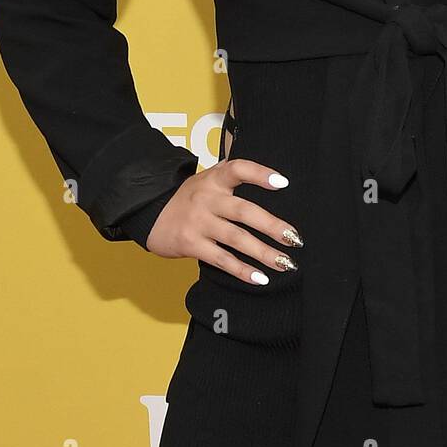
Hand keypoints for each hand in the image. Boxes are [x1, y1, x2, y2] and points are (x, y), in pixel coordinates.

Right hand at [143, 159, 301, 283]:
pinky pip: (221, 259)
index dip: (260, 174)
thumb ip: (234, 172)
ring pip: (236, 239)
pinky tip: (260, 278)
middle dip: (272, 226)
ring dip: (264, 253)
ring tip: (286, 262)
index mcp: (214, 179)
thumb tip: (272, 169)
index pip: (238, 169)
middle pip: (244, 211)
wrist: (150, 214)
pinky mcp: (191, 245)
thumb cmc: (190, 198)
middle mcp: (207, 199)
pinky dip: (242, 270)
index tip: (283, 182)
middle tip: (295, 238)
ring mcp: (198, 223)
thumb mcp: (208, 178)